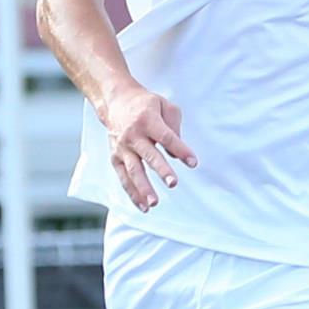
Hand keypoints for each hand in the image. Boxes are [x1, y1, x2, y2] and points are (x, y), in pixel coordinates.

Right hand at [99, 87, 194, 210]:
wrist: (115, 102)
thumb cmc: (146, 105)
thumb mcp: (165, 106)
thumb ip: (174, 127)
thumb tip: (176, 154)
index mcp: (148, 120)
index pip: (167, 137)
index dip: (181, 150)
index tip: (193, 162)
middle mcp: (133, 135)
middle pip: (149, 155)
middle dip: (161, 170)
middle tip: (173, 183)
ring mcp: (122, 148)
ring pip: (133, 170)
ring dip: (143, 188)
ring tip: (154, 203)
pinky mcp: (116, 157)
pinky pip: (123, 178)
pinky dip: (132, 193)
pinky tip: (143, 206)